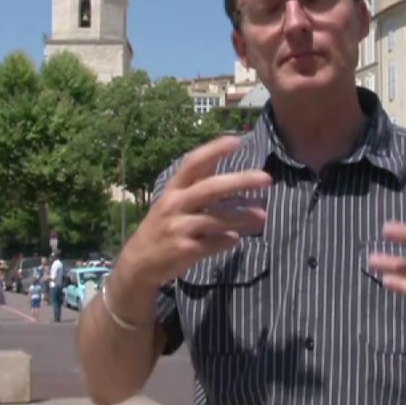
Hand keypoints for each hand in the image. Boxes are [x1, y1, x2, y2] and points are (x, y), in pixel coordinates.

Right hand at [118, 135, 271, 291]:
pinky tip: (236, 239)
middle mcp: (174, 205)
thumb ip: (196, 184)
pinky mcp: (185, 250)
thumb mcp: (173, 201)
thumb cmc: (162, 226)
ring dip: (242, 216)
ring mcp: (178, 228)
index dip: (214, 150)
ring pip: (217, 218)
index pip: (193, 163)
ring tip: (262, 216)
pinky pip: (215, 243)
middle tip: (266, 178)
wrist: (139, 263)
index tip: (237, 141)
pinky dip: (228, 240)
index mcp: (172, 189)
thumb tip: (217, 162)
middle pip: (210, 188)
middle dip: (239, 181)